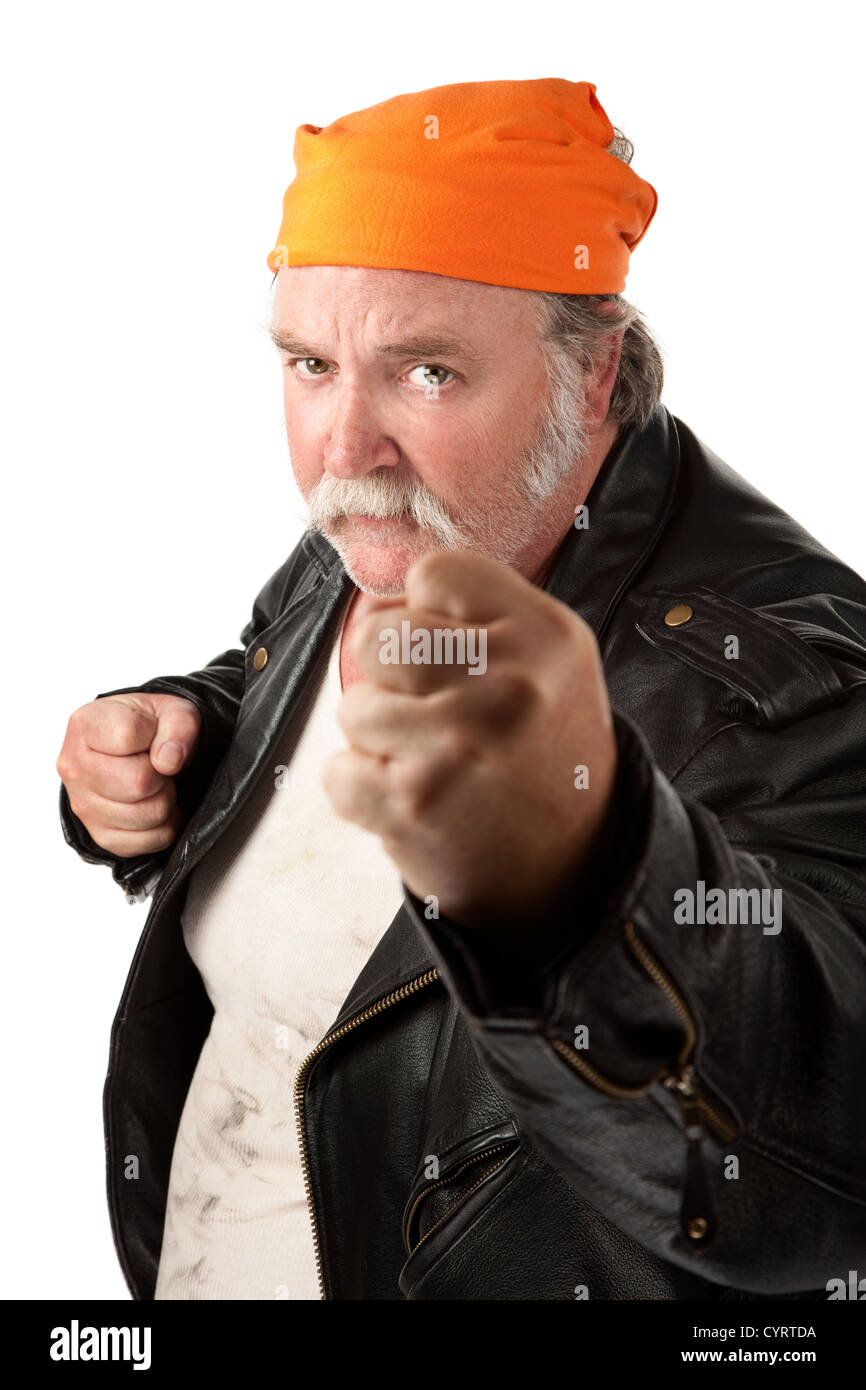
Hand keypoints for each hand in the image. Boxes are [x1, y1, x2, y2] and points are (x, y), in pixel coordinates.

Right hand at [56, 693, 200, 856]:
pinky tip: (151, 803)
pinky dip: (162, 825)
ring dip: (164, 799)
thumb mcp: (172, 710)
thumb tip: (168, 761)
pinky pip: (148, 841)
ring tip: (153, 783)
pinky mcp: (100, 835)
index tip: (153, 737)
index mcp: (85, 725)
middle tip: (157, 765)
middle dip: (162, 774)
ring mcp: (83, 805)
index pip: (128, 736)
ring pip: (148, 815)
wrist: (134, 752)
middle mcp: (74, 766)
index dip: (156, 737)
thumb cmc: (150, 728)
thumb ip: (178, 725)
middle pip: (139, 783)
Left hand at [322, 551, 617, 927]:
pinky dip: (364, 792)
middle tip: (437, 716)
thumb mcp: (549, 659)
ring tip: (435, 763)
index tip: (456, 657)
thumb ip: (476, 612)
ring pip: (353, 707)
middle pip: (376, 636)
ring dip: (380, 741)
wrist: (574, 867)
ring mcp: (455, 744)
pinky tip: (415, 800)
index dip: (428, 613)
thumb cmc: (544, 751)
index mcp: (543, 635)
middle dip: (390, 677)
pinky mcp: (413, 803)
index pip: (433, 573)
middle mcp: (504, 684)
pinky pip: (338, 773)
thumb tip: (374, 604)